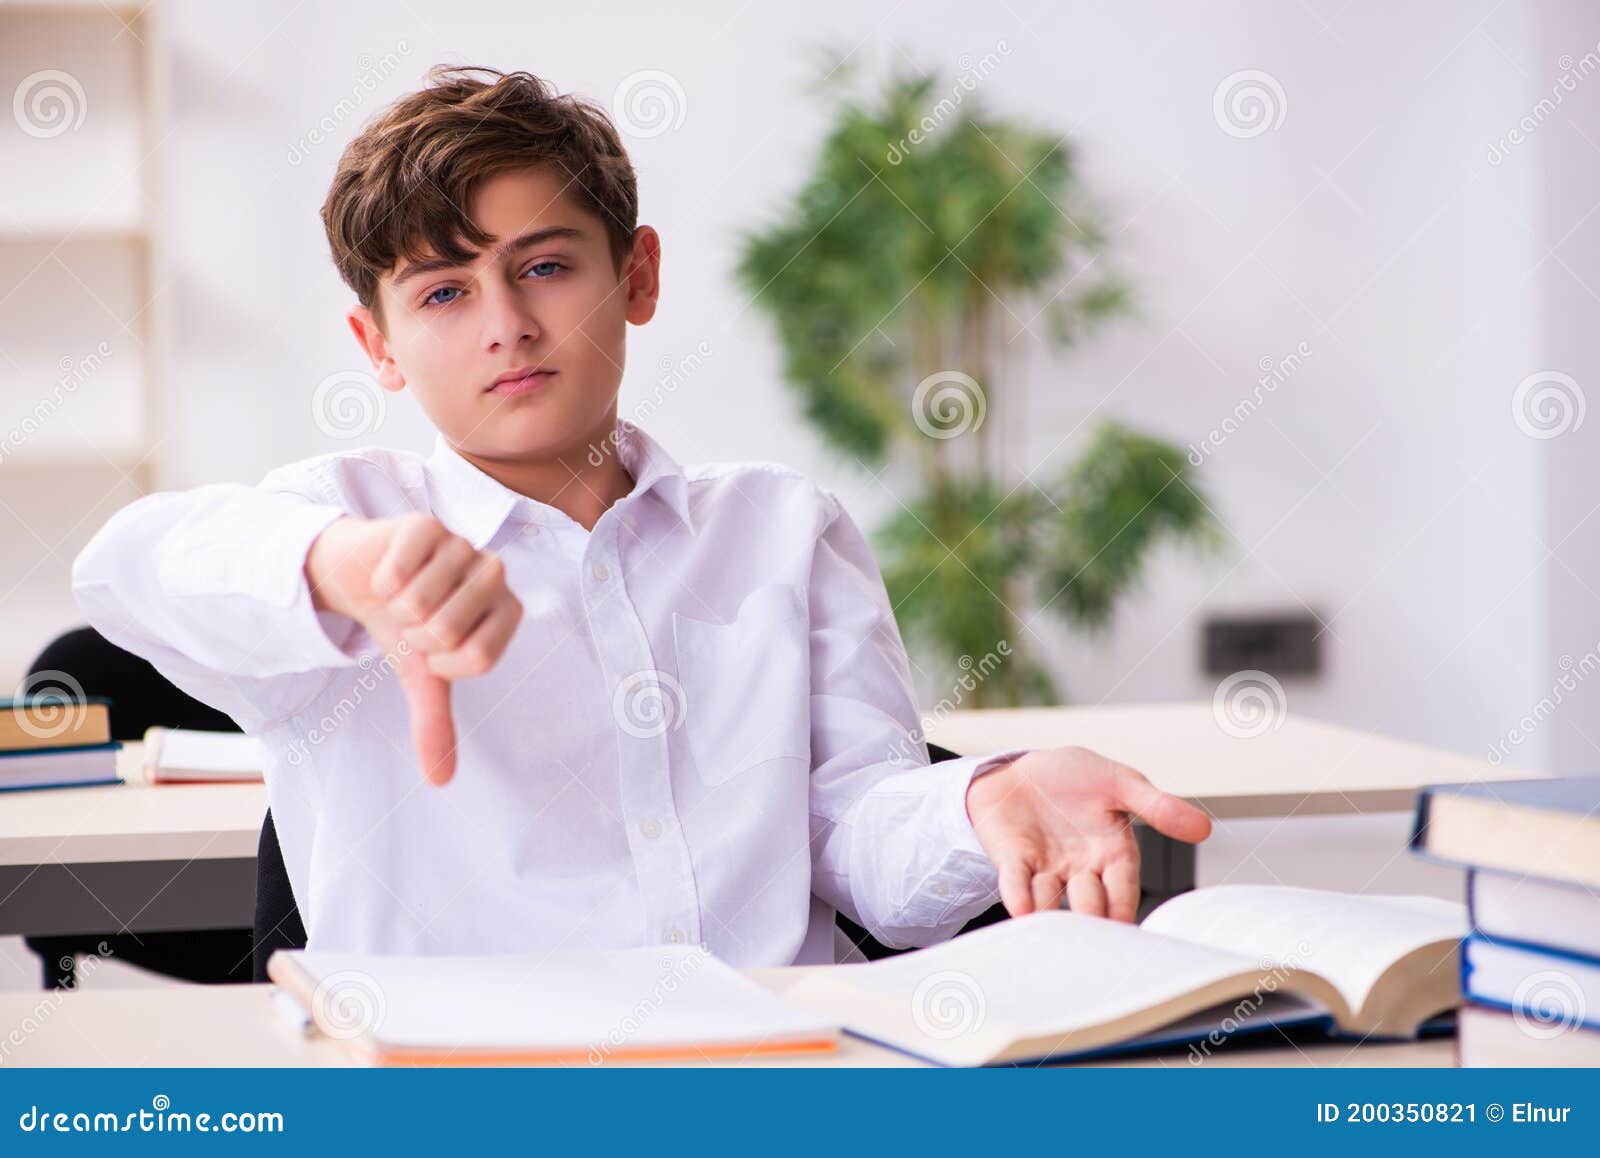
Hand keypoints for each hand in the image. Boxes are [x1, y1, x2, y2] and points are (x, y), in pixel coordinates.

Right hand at [304, 513, 522, 785]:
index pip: (476, 657)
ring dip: (396, 607)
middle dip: (415, 635)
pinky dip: (380, 582)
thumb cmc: (405, 625)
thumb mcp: (420, 677)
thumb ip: (436, 723)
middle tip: (414, 619)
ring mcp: (462, 544)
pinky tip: (388, 572)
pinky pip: (396, 573)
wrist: (363, 578)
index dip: (440, 661)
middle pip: (448, 630)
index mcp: (508, 611)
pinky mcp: (425, 524)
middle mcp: (495, 574)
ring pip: (419, 602)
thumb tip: (441, 780)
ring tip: (403, 594)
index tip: (432, 648)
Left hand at [964, 746, 1211, 922]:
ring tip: (1053, 927)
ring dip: (1051, 912)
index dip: (1123, 908)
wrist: (1023, 768)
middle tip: (1091, 935)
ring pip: (1051, 898)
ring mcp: (1046, 867)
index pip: (1123, 889)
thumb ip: (1157, 806)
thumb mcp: (1121, 783)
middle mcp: (1080, 868)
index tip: (1124, 929)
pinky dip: (1019, 894)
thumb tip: (1203, 827)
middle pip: (1088, 902)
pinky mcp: (1013, 859)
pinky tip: (1023, 908)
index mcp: (1112, 854)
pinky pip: (1017, 880)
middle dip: (1090, 917)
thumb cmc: (1074, 777)